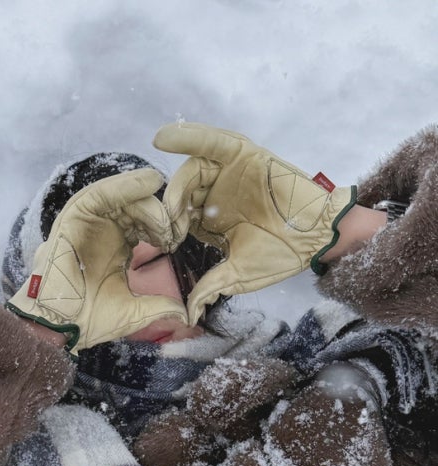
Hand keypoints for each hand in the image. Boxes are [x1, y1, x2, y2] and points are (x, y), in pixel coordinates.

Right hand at [6, 169, 188, 352]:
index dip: (163, 227)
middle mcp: (103, 233)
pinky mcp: (72, 220)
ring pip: (118, 197)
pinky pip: (97, 195)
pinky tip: (145, 183)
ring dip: (142, 196)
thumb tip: (184, 314)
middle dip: (157, 213)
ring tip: (162, 197)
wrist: (59, 328)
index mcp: (116, 249)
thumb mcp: (132, 313)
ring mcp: (87, 225)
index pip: (144, 226)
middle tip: (173, 228)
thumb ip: (158, 307)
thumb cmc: (87, 320)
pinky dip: (121, 186)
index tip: (178, 238)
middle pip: (135, 208)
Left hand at [154, 122, 356, 324]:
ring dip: (177, 185)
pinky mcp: (242, 154)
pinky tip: (164, 138)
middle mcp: (214, 194)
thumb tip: (188, 314)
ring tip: (171, 206)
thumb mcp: (238, 274)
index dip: (168, 228)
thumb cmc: (281, 254)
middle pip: (181, 193)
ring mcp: (227, 173)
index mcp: (209, 221)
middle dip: (170, 209)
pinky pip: (212, 142)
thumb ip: (211, 287)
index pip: (179, 218)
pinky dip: (189, 136)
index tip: (166, 242)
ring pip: (192, 170)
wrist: (316, 236)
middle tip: (168, 226)